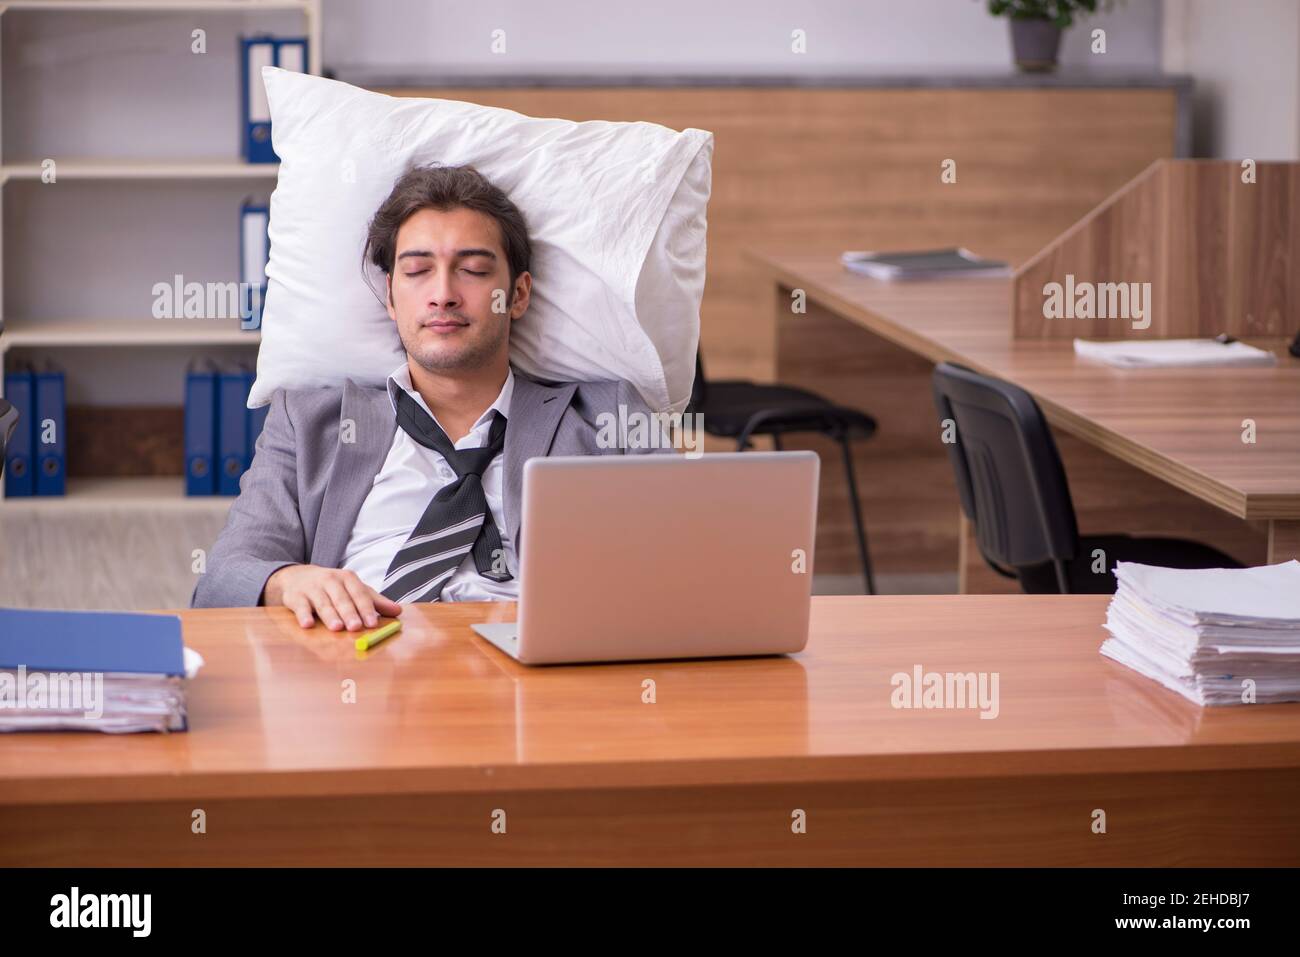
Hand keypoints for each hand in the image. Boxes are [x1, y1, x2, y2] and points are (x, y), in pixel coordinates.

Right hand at [263, 565, 401, 630]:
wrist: (298, 576)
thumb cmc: (333, 587)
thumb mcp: (354, 589)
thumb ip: (375, 601)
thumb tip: (398, 611)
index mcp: (347, 578)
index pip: (360, 594)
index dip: (367, 609)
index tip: (373, 623)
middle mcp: (330, 580)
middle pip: (342, 599)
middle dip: (349, 613)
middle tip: (356, 627)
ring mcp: (312, 588)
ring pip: (323, 603)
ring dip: (330, 616)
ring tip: (337, 628)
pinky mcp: (295, 597)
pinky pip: (300, 607)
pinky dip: (303, 615)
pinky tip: (307, 625)